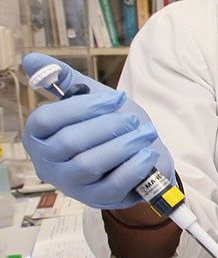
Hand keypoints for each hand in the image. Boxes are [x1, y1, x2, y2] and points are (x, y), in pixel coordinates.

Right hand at [21, 53, 174, 208]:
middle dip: (106, 126)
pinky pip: (112, 185)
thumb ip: (64, 79)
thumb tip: (31, 59)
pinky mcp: (98, 199)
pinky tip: (147, 154)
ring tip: (143, 134)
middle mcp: (48, 163)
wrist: (139, 154)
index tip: (113, 98)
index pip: (45, 120)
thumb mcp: (90, 99)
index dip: (81, 107)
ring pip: (89, 165)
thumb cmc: (111, 126)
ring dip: (121, 146)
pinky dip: (132, 168)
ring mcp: (72, 184)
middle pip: (69, 142)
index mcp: (39, 136)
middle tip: (131, 119)